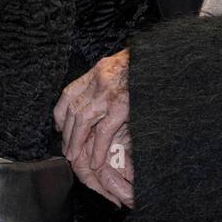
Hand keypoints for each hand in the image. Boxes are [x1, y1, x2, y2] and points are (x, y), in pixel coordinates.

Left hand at [53, 49, 131, 206]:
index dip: (61, 112)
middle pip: (73, 109)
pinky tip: (95, 161)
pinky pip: (103, 131)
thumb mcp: (122, 68)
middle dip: (67, 132)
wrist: (162, 59)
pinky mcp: (122, 106)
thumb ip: (108, 81)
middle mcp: (99, 79)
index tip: (59, 127)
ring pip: (83, 121)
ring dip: (76, 141)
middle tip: (67, 149)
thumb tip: (98, 98)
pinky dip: (97, 148)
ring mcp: (109, 93)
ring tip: (74, 157)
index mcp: (98, 70)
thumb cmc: (146, 67)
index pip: (69, 93)